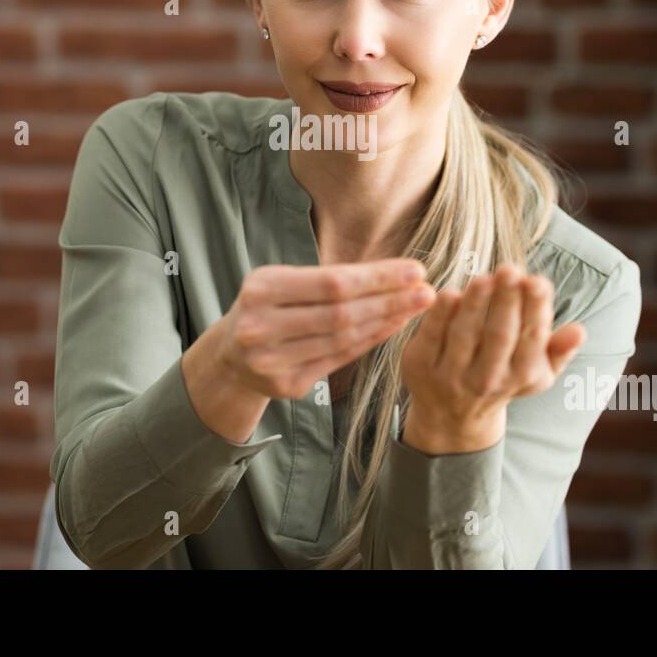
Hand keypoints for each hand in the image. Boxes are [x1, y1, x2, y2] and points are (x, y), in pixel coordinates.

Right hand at [214, 259, 435, 400]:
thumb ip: (329, 279)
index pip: (332, 282)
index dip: (377, 278)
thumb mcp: (282, 281)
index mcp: (261, 289)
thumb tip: (395, 273)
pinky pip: (339, 360)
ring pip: (343, 339)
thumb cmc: (267, 306)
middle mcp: (262, 327)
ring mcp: (272, 361)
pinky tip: (393, 327)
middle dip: (390, 300)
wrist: (230, 354)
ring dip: (386, 322)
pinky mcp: (286, 385)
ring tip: (415, 307)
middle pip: (341, 313)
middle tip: (426, 291)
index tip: (415, 270)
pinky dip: (369, 342)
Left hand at [400, 263, 586, 453]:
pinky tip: (449, 292)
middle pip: (500, 336)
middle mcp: (487, 380)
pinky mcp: (420, 367)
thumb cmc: (501, 379)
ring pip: (466, 335)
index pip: (531, 339)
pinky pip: (432, 337)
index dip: (536, 309)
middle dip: (507, 301)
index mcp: (520, 375)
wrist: (450, 417)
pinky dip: (439, 315)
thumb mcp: (535, 374)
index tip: (538, 280)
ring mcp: (451, 376)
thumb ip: (559, 351)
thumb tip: (580, 330)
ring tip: (483, 277)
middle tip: (511, 269)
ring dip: (475, 304)